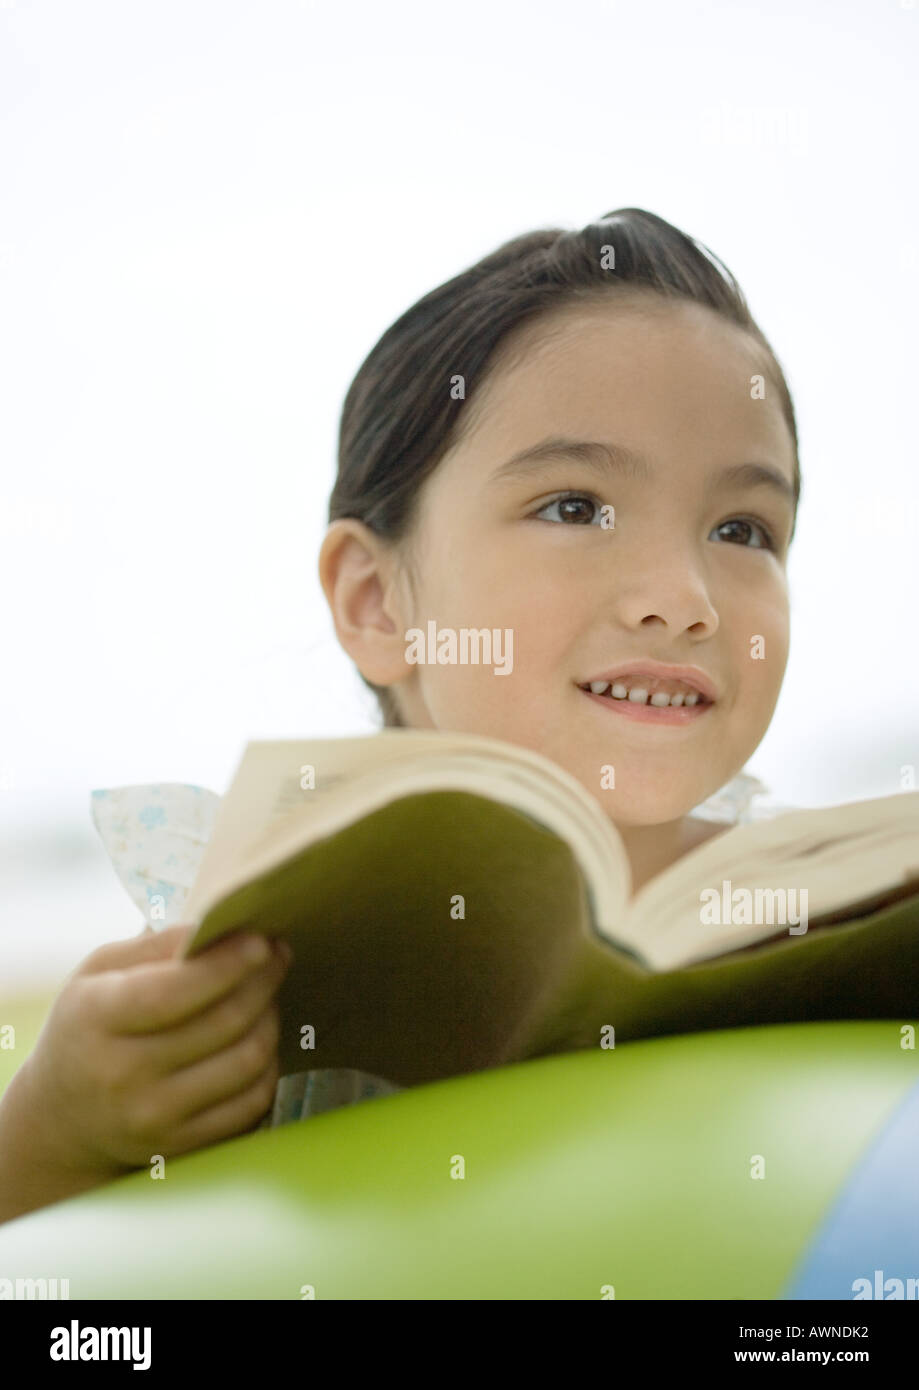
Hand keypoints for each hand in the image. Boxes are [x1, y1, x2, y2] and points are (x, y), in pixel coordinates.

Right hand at [16, 924, 292, 1179]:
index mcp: (95, 1018)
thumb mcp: (99, 972)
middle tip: (278, 954)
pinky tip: (258, 1038)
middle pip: (221, 1023)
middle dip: (262, 982)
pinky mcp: (182, 1145)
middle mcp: (121, 1074)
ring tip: (267, 994)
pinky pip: (252, 1100)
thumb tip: (219, 924)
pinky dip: (268, 1064)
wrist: (62, 1117)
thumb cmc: (89, 1025)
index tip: (262, 940)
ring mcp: (153, 1116)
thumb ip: (156, 944)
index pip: (173, 992)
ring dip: (270, 1018)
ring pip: (246, 1061)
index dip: (227, 964)